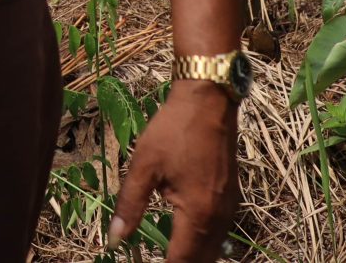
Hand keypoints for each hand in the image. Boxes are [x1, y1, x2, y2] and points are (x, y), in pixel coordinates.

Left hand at [107, 80, 239, 260]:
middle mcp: (220, 218)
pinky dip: (203, 245)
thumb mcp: (143, 166)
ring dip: (193, 259)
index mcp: (197, 214)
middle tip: (154, 262)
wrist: (208, 99)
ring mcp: (230, 207)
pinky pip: (219, 234)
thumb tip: (114, 240)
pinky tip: (186, 240)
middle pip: (202, 261)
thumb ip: (129, 206)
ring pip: (214, 250)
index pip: (180, 261)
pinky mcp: (231, 196)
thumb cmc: (173, 130)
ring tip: (169, 257)